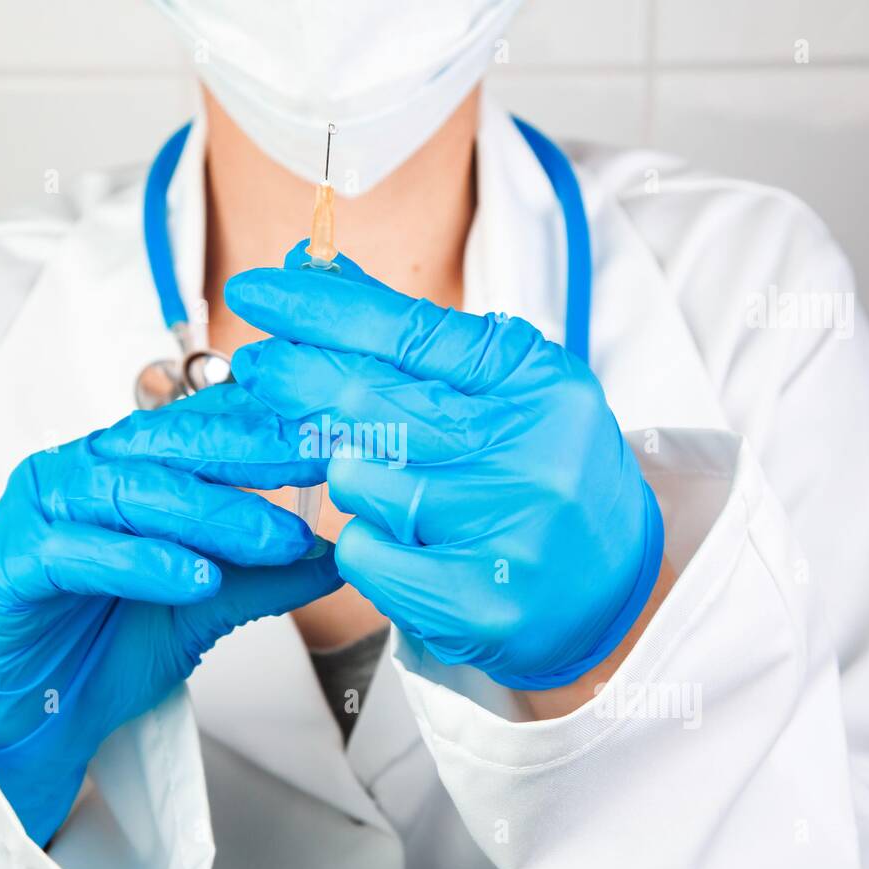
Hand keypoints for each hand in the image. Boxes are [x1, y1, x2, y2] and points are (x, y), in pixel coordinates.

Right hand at [0, 383, 337, 843]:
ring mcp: (41, 511)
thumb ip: (265, 578)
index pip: (202, 426)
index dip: (271, 426)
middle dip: (256, 453)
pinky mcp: (10, 564)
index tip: (341, 434)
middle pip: (174, 447)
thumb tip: (340, 555)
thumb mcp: (203, 608)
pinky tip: (196, 579)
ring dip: (212, 516)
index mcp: (125, 464)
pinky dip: (141, 563)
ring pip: (132, 493)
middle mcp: (82, 471)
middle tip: (323, 463)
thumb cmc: (99, 645)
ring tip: (277, 542)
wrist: (21, 717)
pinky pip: (79, 552)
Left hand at [225, 243, 663, 691]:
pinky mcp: (480, 599)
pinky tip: (396, 541)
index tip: (258, 290)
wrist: (611, 588)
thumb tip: (316, 268)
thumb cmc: (542, 474)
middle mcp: (530, 448)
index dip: (322, 309)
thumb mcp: (501, 389)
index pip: (410, 330)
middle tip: (258, 370)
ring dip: (347, 475)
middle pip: (373, 399)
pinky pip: (364, 554)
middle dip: (298, 379)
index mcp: (535, 381)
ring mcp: (507, 527)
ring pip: (359, 478)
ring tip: (386, 482)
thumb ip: (412, 336)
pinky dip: (361, 543)